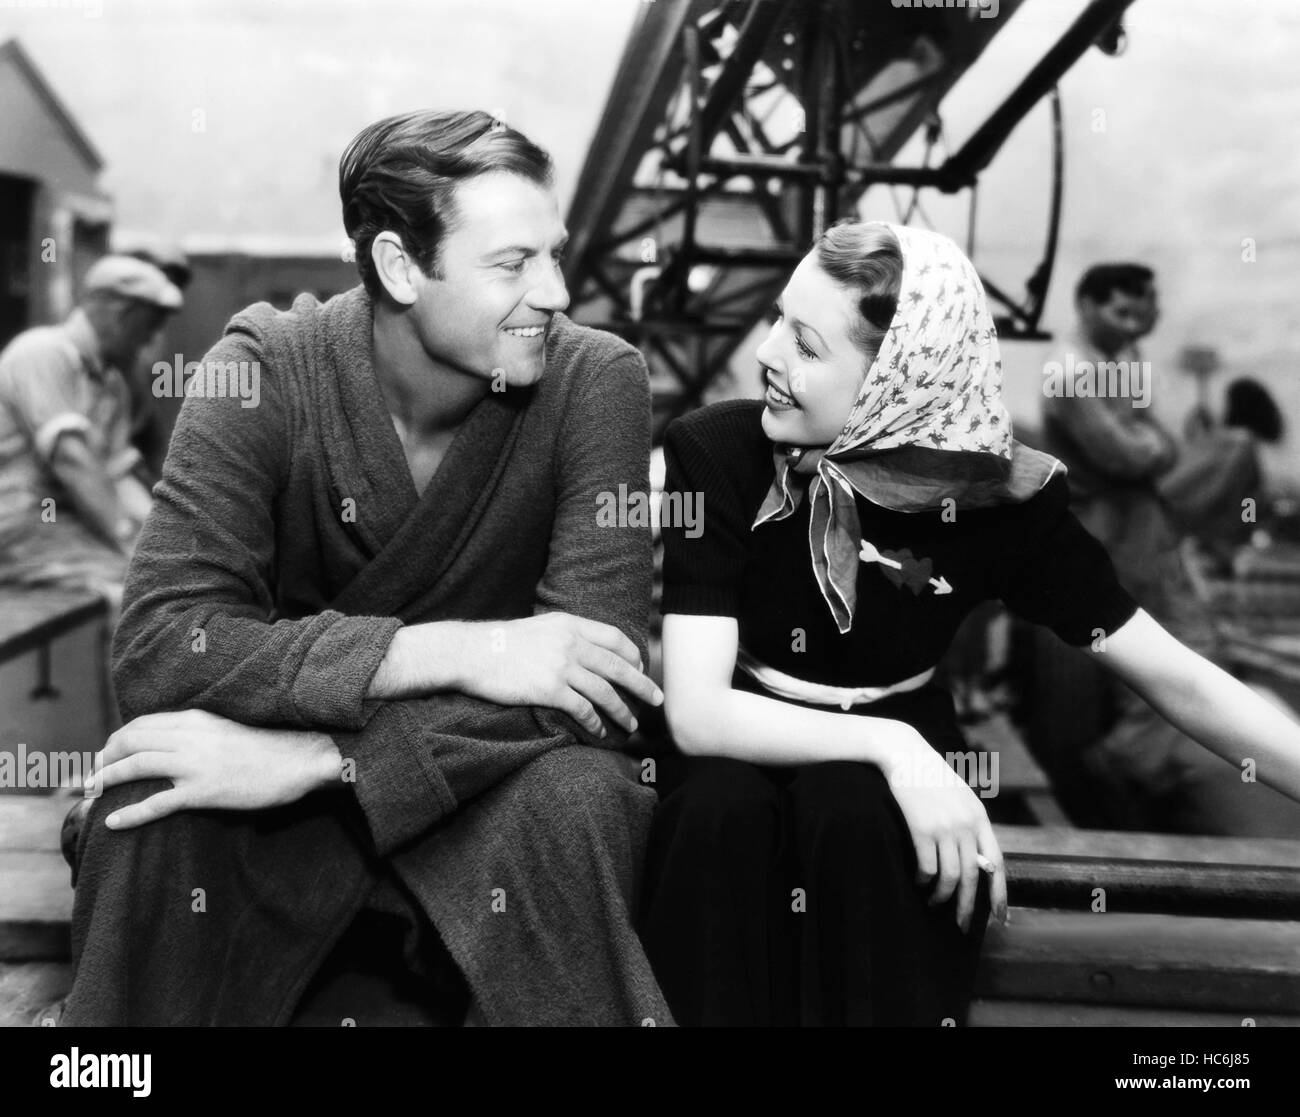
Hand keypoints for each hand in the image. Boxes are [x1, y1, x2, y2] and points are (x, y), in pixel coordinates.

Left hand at [88, 710, 341, 829]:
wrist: (299, 760)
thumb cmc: (268, 748)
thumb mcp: (225, 729)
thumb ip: (197, 733)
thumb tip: (171, 745)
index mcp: (194, 719)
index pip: (139, 725)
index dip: (116, 741)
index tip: (106, 756)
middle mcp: (189, 736)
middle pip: (129, 742)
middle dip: (103, 759)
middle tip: (91, 777)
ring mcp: (194, 764)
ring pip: (135, 766)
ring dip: (106, 780)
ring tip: (91, 795)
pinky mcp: (203, 791)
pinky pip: (156, 803)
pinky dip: (130, 814)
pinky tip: (113, 822)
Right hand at [455, 613, 663, 736]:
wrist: (471, 653)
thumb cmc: (500, 643)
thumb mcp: (539, 628)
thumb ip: (564, 635)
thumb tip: (585, 651)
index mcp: (570, 625)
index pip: (615, 638)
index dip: (633, 655)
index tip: (641, 668)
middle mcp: (571, 643)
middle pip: (618, 666)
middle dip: (642, 685)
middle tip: (657, 699)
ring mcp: (561, 666)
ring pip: (605, 691)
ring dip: (622, 710)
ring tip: (632, 724)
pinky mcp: (549, 690)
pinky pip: (582, 709)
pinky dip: (595, 722)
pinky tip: (599, 731)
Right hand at [884, 742, 1008, 932]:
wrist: (906, 755)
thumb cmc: (931, 777)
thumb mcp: (960, 797)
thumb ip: (971, 826)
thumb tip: (978, 864)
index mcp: (979, 817)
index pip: (997, 864)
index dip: (1000, 893)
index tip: (1000, 917)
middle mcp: (966, 825)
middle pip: (973, 877)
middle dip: (967, 906)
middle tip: (961, 924)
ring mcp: (944, 827)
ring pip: (949, 877)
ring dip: (941, 896)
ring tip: (933, 903)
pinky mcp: (921, 829)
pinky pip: (927, 868)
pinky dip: (924, 881)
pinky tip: (919, 882)